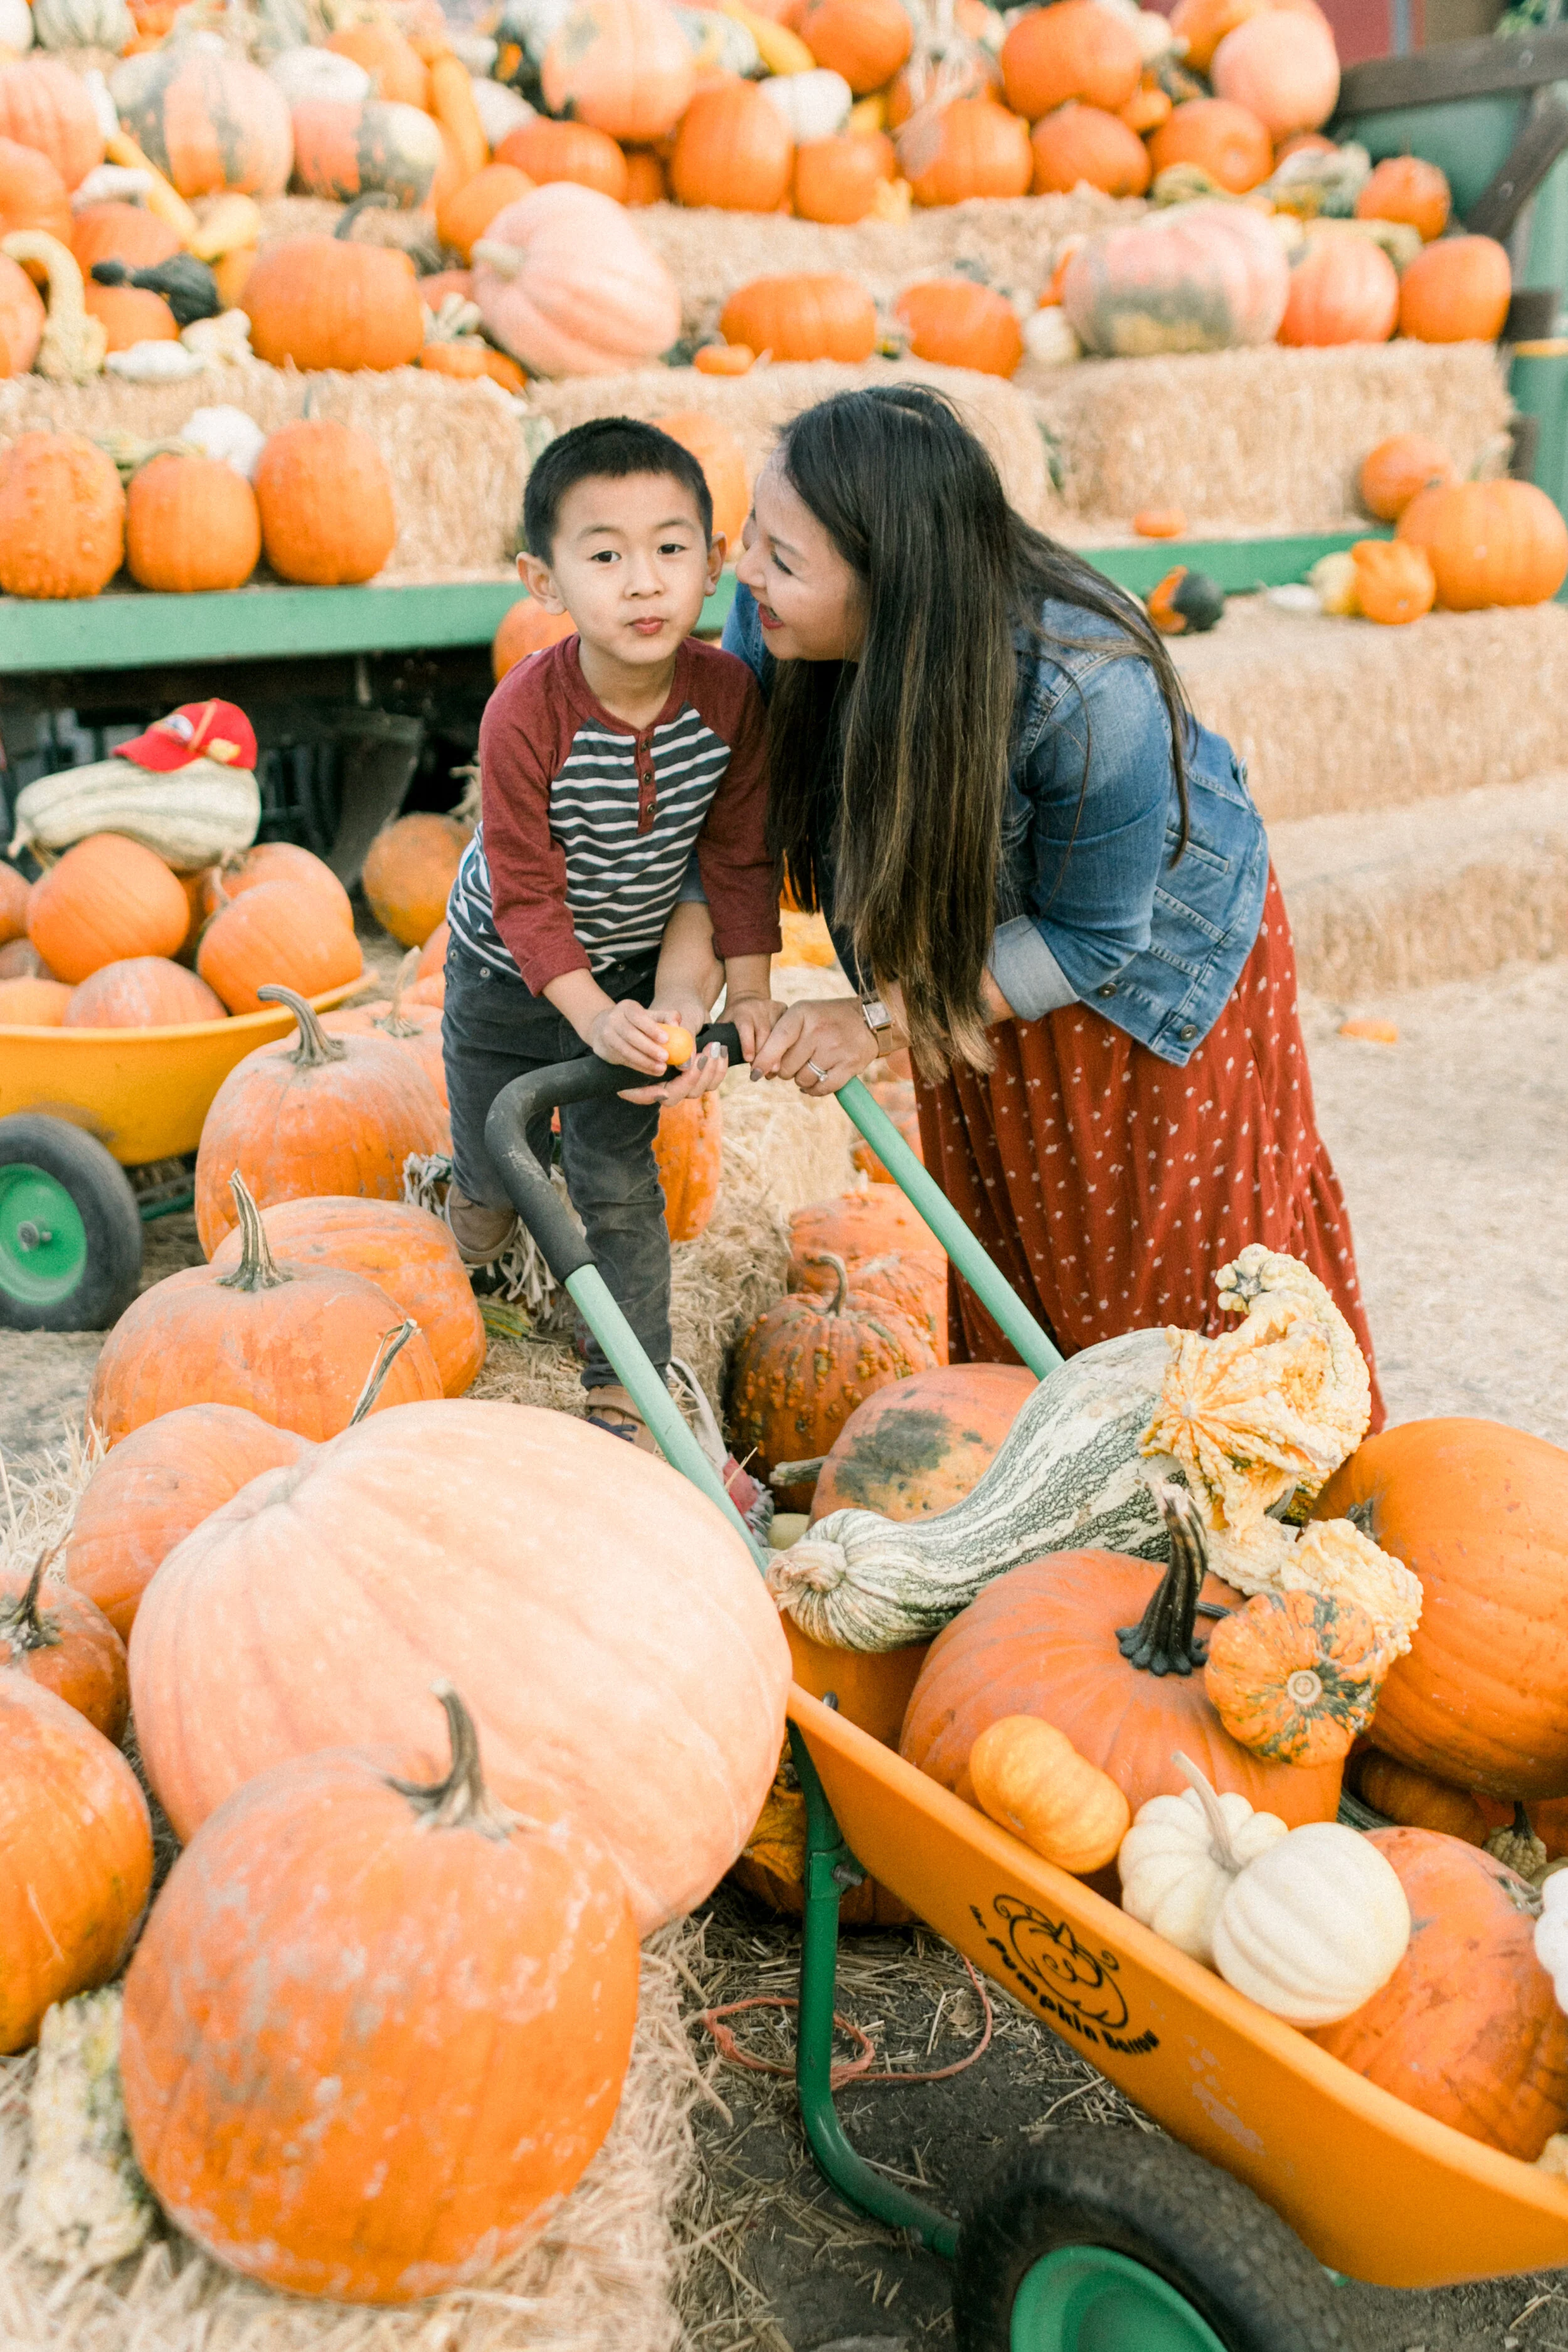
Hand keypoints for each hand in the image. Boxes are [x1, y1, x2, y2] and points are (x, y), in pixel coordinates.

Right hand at [588, 998, 679, 1076]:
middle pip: (630, 1034)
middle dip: (649, 1047)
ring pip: (626, 1049)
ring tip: (661, 1068)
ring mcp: (606, 1034)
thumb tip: (676, 1025)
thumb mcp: (650, 1015)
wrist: (603, 1026)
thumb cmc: (635, 1022)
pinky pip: (623, 1059)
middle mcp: (613, 1019)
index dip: (651, 1028)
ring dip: (645, 1061)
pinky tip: (652, 1070)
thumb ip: (666, 1017)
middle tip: (666, 1057)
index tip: (666, 1039)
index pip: (638, 1016)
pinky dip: (639, 1066)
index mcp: (627, 1007)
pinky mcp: (604, 1049)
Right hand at [616, 999, 727, 1105]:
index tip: (663, 1091)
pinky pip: (711, 1083)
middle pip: (671, 1097)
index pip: (637, 1093)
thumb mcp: (669, 1018)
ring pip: (694, 1092)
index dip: (647, 1096)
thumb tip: (685, 1065)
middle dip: (690, 1080)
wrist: (689, 1005)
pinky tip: (722, 1050)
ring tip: (714, 1046)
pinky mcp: (700, 1077)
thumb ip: (674, 1038)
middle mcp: (662, 1079)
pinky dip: (719, 1069)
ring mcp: (682, 1081)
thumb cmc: (673, 1009)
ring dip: (708, 1072)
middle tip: (702, 1057)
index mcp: (645, 1066)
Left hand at [726, 992, 785, 1067]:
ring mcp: (773, 1008)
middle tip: (763, 1073)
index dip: (747, 1044)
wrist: (748, 1000)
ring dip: (777, 1054)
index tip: (749, 1060)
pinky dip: (786, 1047)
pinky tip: (785, 1060)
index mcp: (741, 1011)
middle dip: (764, 1054)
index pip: (745, 1027)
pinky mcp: (784, 1010)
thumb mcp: (723, 1025)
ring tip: (774, 1071)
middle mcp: (758, 1007)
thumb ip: (721, 1040)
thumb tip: (716, 1059)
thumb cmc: (732, 1020)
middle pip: (764, 1033)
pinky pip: (788, 1031)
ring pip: (779, 1033)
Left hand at [748, 996, 877, 1096]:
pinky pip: (822, 1088)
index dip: (764, 1060)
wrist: (869, 1020)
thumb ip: (780, 1037)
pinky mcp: (849, 1065)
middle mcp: (819, 1030)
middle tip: (797, 1061)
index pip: (777, 1040)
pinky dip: (814, 1089)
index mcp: (803, 1014)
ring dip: (801, 1078)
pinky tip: (815, 1081)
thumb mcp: (803, 1015)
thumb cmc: (826, 1019)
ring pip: (802, 1079)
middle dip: (785, 1069)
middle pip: (786, 1066)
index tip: (755, 1074)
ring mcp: (835, 1048)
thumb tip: (761, 1071)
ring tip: (810, 1065)